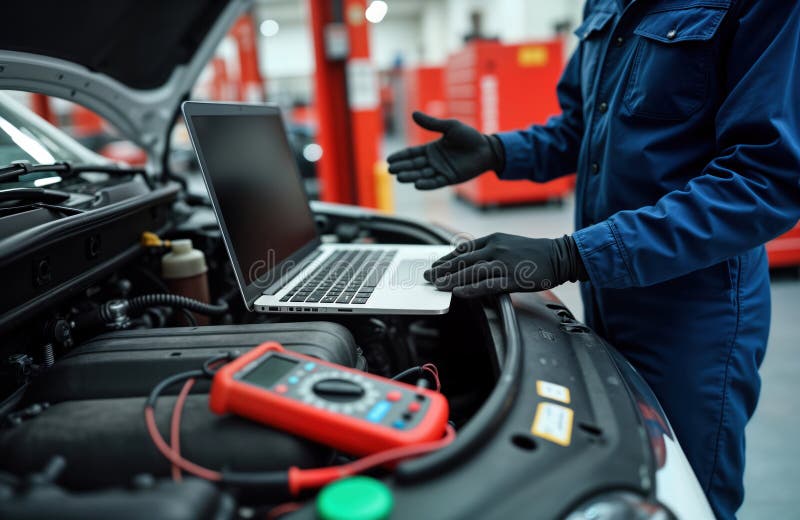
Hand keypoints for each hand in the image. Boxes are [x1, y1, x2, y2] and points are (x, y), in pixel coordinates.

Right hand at [386, 111, 504, 189]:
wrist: (486, 148)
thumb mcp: (449, 127)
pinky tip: (417, 184)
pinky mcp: (450, 178)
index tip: (389, 160)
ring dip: (411, 176)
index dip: (401, 157)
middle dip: (402, 167)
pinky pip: (435, 182)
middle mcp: (433, 161)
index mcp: (431, 149)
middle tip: (390, 170)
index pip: (412, 154)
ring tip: (400, 177)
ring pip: (422, 174)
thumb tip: (413, 114)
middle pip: (414, 165)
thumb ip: (432, 123)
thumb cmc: (469, 136)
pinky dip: (426, 184)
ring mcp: (441, 170)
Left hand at [424, 233, 587, 297]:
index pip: (463, 249)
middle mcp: (495, 249)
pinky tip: (458, 292)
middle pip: (462, 260)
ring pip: (471, 272)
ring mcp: (503, 263)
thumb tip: (468, 257)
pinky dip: (471, 288)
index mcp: (493, 239)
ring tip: (437, 285)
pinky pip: (487, 284)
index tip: (434, 265)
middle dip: (442, 269)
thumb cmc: (534, 252)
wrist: (559, 255)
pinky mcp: (511, 278)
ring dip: (451, 279)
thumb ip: (489, 249)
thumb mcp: (508, 243)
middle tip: (427, 276)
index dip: (446, 258)